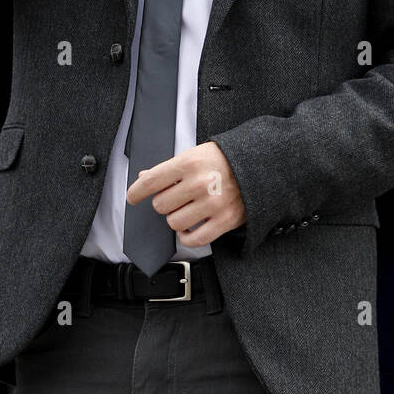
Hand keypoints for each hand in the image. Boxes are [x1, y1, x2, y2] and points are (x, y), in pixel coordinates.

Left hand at [125, 142, 245, 246]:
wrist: (261, 164)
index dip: (136, 192)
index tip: (132, 197)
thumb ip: (169, 168)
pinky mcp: (225, 220)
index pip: (151, 181)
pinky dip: (187, 238)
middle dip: (164, 203)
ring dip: (176, 219)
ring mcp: (212, 203)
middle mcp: (199, 183)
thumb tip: (143, 178)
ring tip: (187, 210)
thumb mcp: (195, 154)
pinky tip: (191, 229)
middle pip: (160, 205)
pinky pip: (194, 239)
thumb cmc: (225, 159)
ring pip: (174, 223)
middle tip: (176, 198)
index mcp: (189, 163)